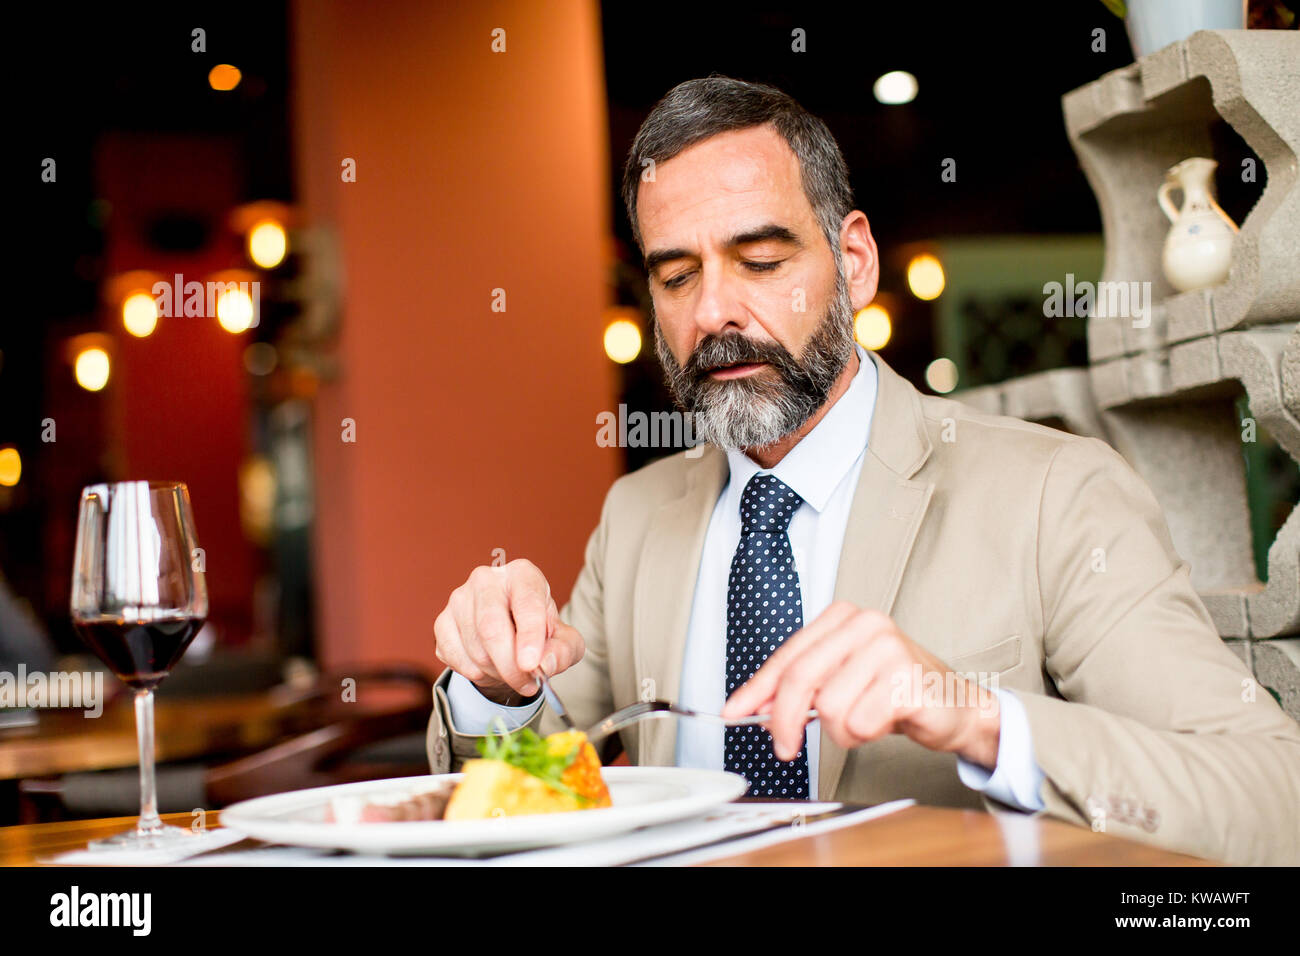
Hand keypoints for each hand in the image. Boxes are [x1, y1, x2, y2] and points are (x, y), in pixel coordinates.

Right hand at [434, 559, 584, 704]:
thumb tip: (544, 664)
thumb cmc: (540, 632)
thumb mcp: (565, 641)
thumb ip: (563, 651)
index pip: (526, 603)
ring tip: (512, 672)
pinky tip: (490, 668)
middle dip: (510, 665)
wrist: (510, 634)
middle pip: (491, 627)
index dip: (529, 636)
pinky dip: (475, 673)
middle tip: (527, 685)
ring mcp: (459, 599)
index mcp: (522, 574)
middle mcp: (486, 580)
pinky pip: (454, 657)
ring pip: (474, 647)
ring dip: (496, 672)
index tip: (531, 665)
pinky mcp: (442, 621)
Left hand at [719, 602, 1000, 768]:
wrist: (954, 706)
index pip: (788, 656)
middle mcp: (865, 624)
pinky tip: (883, 722)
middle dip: (784, 720)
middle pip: (800, 678)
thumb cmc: (895, 692)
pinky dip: (864, 735)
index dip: (757, 690)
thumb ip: (800, 688)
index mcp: (843, 617)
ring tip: (864, 721)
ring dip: (841, 730)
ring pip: (829, 707)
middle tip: (784, 747)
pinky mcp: (906, 678)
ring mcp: (888, 648)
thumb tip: (754, 706)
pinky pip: (859, 722)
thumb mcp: (841, 681)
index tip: (734, 712)